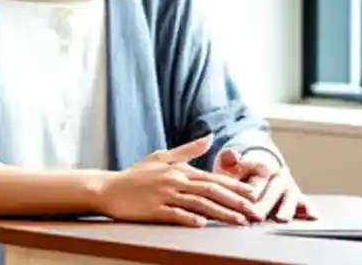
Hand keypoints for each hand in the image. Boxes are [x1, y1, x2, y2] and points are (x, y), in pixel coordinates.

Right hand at [94, 136, 262, 226]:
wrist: (108, 188)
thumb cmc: (136, 175)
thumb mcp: (162, 157)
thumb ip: (188, 150)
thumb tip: (210, 136)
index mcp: (180, 171)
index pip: (214, 179)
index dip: (235, 187)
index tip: (253, 194)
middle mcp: (176, 181)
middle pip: (211, 191)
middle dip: (235, 201)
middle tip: (254, 210)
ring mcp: (164, 195)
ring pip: (198, 203)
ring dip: (220, 213)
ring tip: (238, 221)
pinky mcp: (152, 210)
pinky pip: (173, 214)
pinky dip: (188, 218)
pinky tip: (201, 224)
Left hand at [215, 148, 316, 222]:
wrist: (262, 168)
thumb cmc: (242, 171)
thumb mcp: (233, 163)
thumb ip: (230, 160)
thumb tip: (232, 154)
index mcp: (263, 168)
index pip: (257, 182)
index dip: (251, 191)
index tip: (248, 198)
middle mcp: (280, 177)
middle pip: (273, 192)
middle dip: (264, 205)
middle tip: (256, 216)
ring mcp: (290, 188)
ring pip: (290, 197)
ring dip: (286, 208)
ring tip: (282, 219)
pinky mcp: (297, 199)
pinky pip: (304, 204)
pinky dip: (308, 209)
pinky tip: (312, 216)